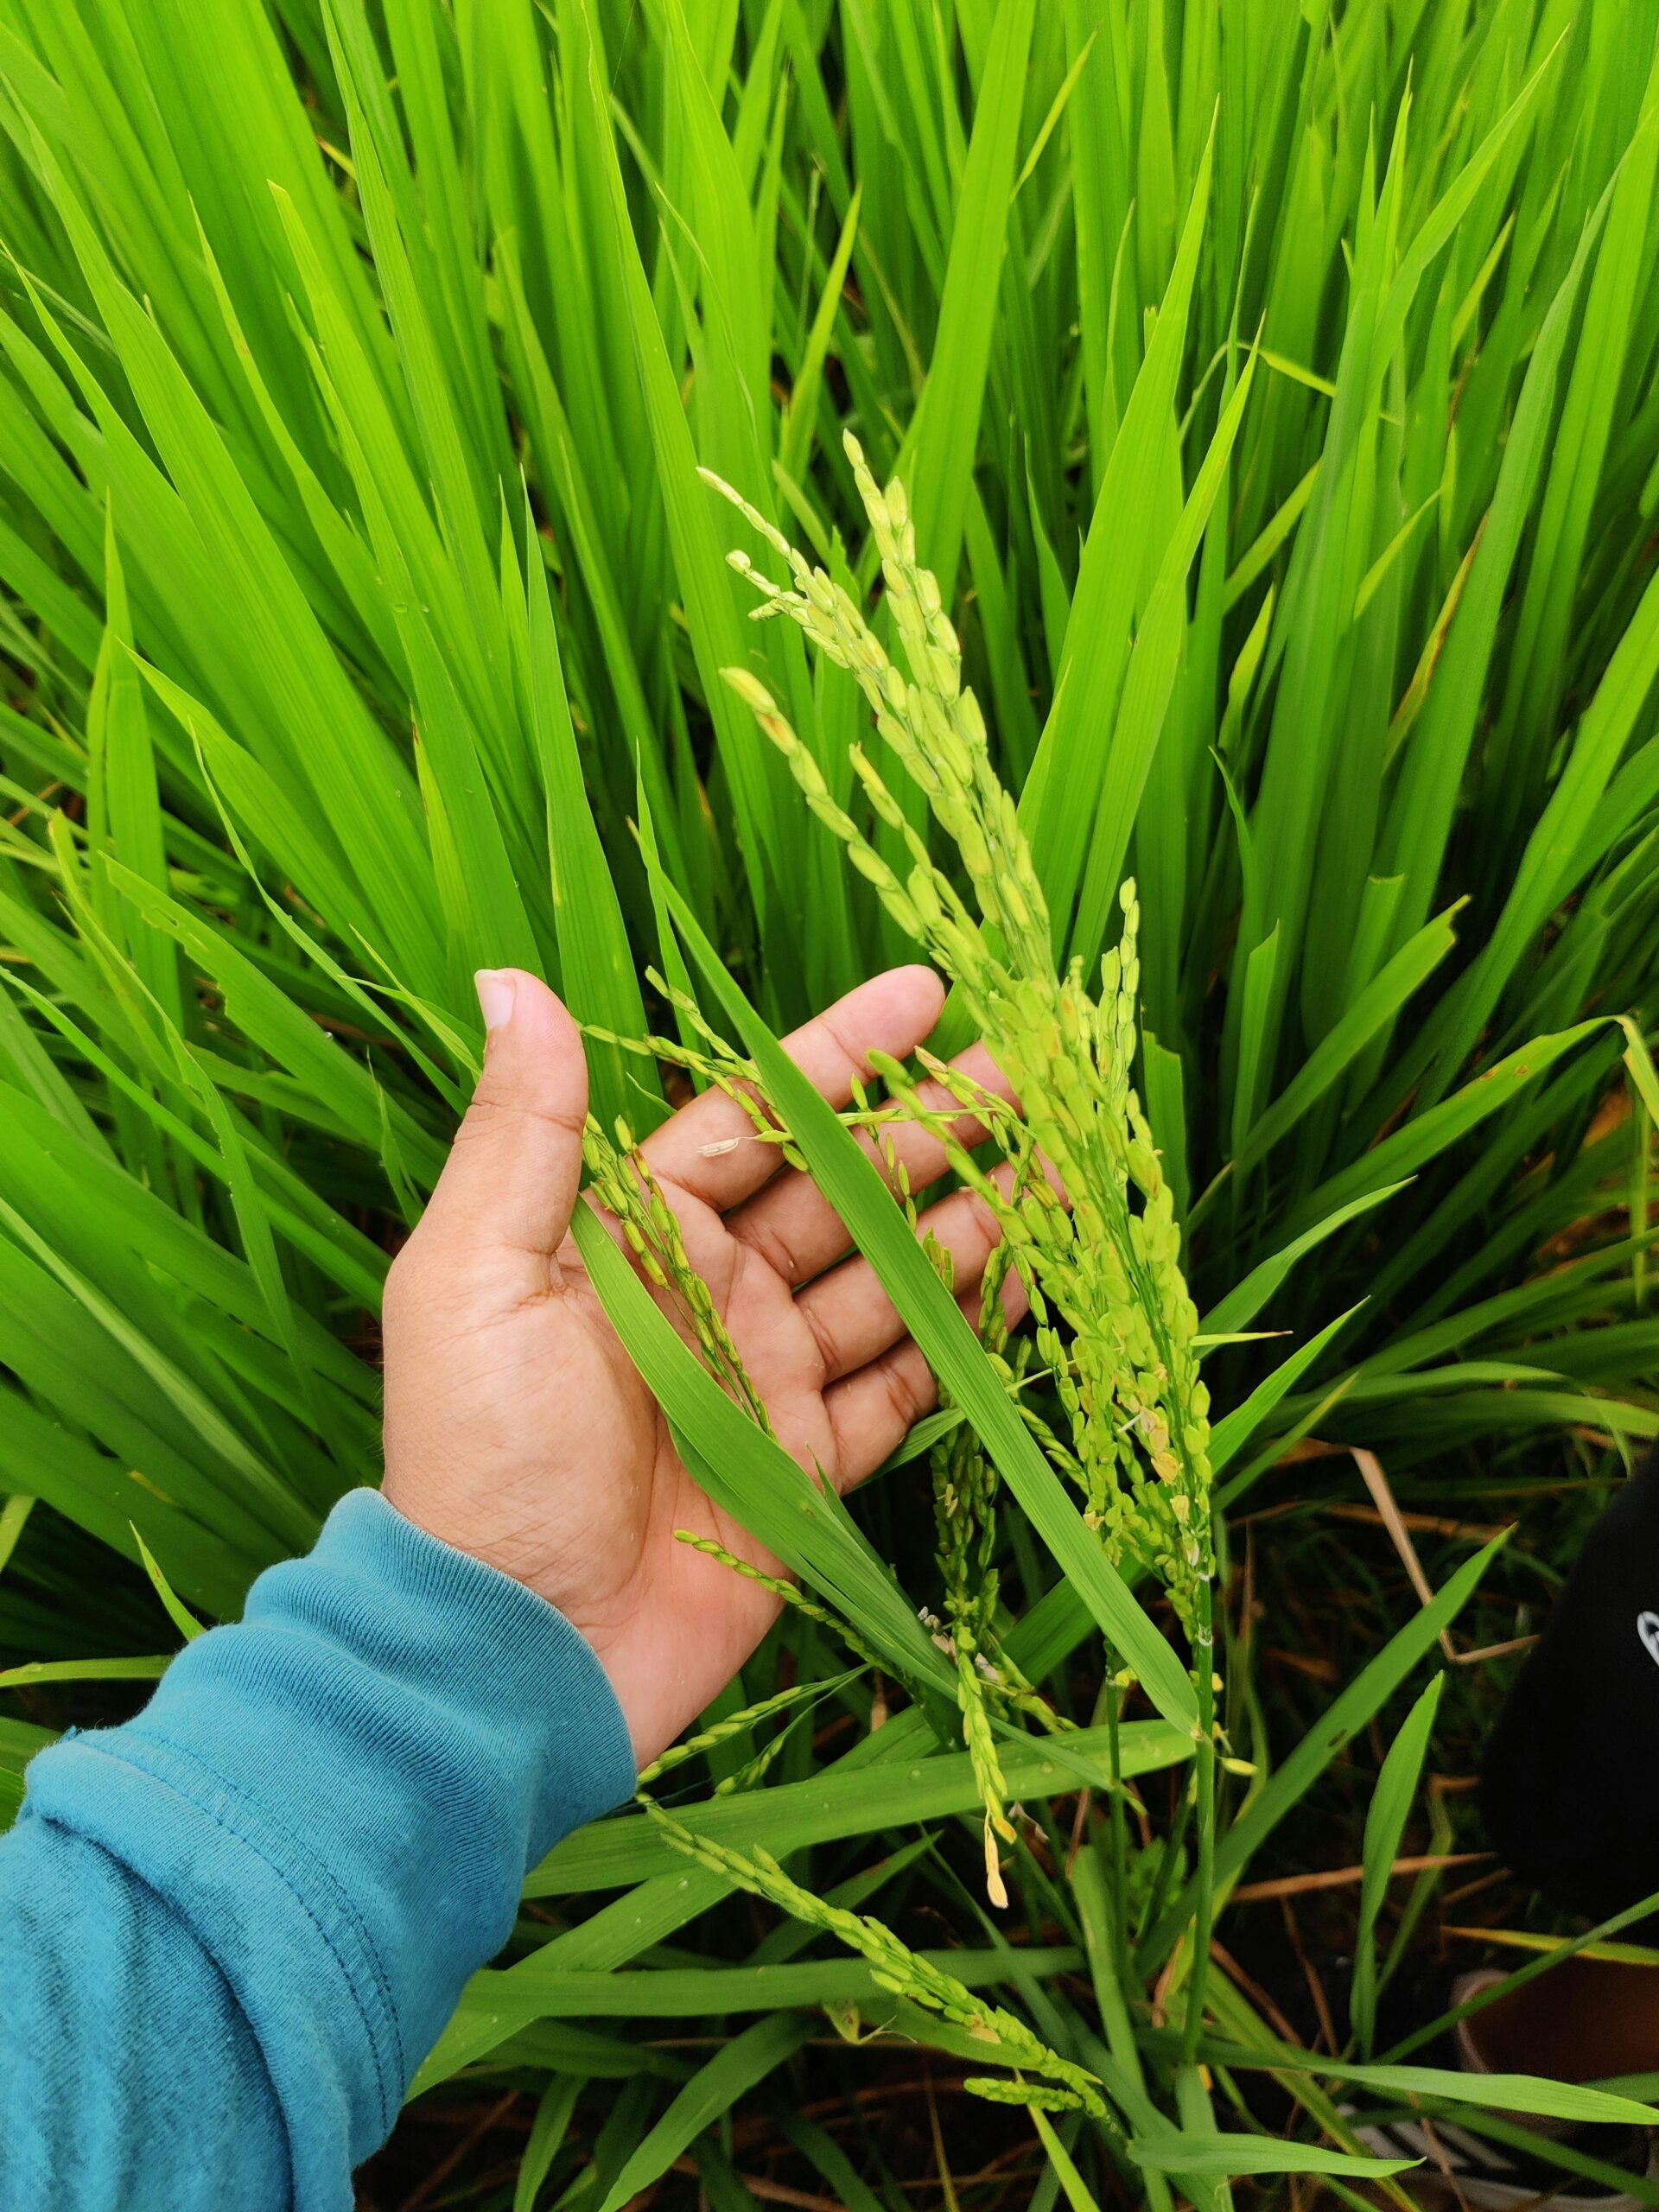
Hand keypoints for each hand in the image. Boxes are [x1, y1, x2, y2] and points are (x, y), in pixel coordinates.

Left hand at [381, 966, 1021, 1765]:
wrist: (512, 1654)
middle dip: (933, 1129)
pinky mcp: (806, 1468)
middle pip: (843, 1190)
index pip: (756, 1119)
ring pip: (890, 1280)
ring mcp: (765, 1381)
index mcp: (635, 1236)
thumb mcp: (471, 1278)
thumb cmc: (477, 1458)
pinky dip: (964, 1337)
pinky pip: (904, 1388)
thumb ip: (518, 1134)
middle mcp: (711, 1296)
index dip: (839, 1056)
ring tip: (1056, 1161)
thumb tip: (510, 983)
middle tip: (1027, 1070)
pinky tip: (1024, 1279)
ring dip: (969, 1220)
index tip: (926, 994)